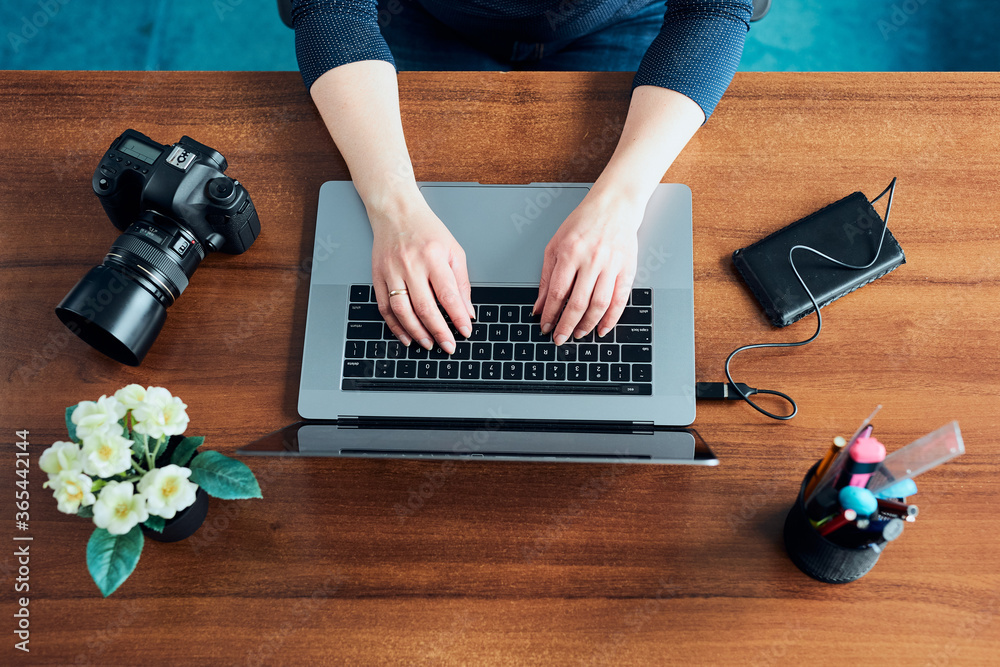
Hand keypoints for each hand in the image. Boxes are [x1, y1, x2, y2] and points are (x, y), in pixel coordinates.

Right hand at [370, 199, 475, 353]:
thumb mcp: (453, 250)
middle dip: (439, 331)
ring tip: (429, 344)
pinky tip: (406, 336)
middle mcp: (411, 265)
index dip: (457, 317)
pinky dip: (395, 326)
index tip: (465, 332)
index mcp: (433, 257)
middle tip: (448, 346)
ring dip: (416, 332)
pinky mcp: (377, 276)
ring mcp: (391, 271)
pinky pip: (384, 307)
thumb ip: (462, 282)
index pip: (448, 295)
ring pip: (402, 310)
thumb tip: (467, 311)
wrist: (396, 212)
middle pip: (424, 306)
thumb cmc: (427, 231)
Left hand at [533, 194, 641, 344]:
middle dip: (566, 326)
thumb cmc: (583, 223)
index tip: (545, 327)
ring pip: (599, 305)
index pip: (556, 292)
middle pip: (577, 303)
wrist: (615, 206)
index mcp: (569, 252)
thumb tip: (539, 306)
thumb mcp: (556, 245)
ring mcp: (611, 265)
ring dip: (587, 325)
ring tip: (578, 334)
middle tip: (560, 339)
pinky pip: (620, 300)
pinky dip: (611, 318)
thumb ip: (546, 277)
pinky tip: (602, 329)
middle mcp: (591, 259)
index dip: (549, 314)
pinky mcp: (627, 269)